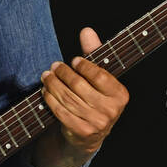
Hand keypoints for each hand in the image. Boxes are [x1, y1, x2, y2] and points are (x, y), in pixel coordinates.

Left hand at [39, 26, 129, 158]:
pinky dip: (50, 99)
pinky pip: (61, 111)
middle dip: (63, 74)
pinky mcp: (81, 131)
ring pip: (68, 98)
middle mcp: (111, 110)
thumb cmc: (95, 99)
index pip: (99, 75)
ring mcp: (96, 123)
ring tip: (46, 76)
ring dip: (53, 85)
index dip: (83, 66)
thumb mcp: (99, 78)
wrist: (90, 135)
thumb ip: (94, 54)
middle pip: (80, 86)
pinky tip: (46, 91)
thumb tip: (86, 31)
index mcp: (120, 95)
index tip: (73, 60)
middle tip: (53, 66)